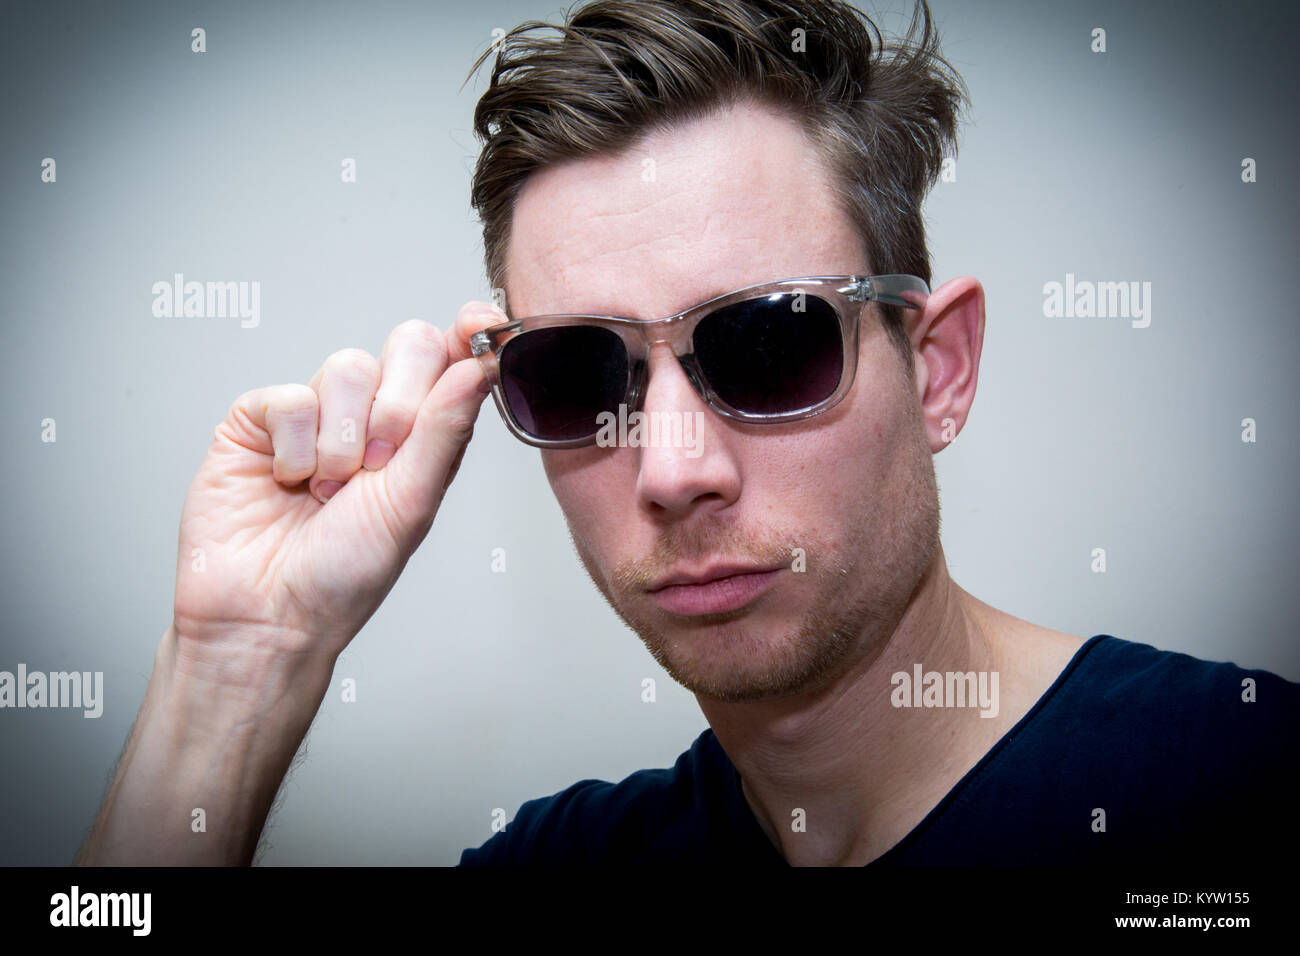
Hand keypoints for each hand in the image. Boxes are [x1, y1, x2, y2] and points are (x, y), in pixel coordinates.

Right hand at [171, 304, 502, 674]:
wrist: (267, 614)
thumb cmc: (344, 574)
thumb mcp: (411, 503)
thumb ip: (444, 430)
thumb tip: (479, 365)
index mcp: (422, 435)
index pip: (453, 361)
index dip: (470, 334)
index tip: (481, 323)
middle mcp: (373, 416)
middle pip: (406, 345)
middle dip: (400, 401)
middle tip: (382, 461)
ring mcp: (316, 413)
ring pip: (347, 366)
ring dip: (344, 440)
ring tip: (328, 491)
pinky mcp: (259, 419)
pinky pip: (289, 395)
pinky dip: (294, 447)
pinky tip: (286, 482)